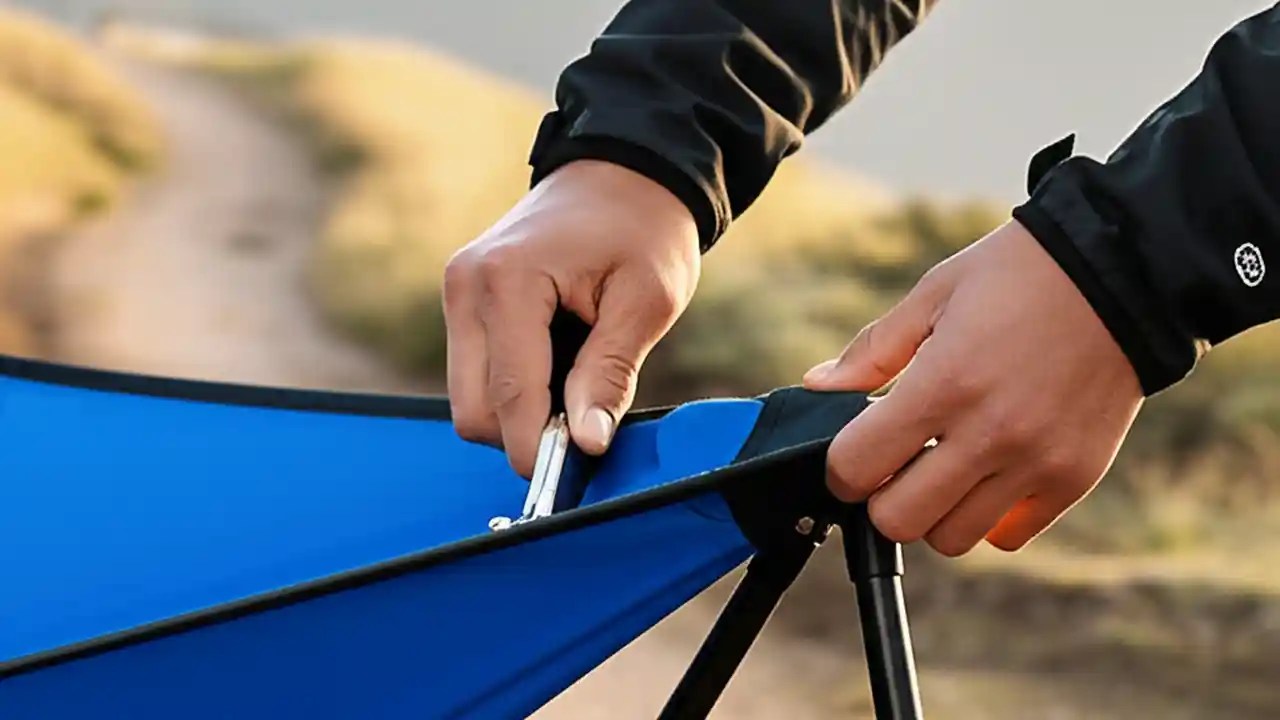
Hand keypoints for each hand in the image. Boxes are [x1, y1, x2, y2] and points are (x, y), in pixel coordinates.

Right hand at [444, 160, 700, 476]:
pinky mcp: (464, 299)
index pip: (508, 399)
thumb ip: (610, 374)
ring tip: (577, 381)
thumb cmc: (644, 228)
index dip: (539, 451)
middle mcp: (467, 286)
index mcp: (508, 281)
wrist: (624, 170)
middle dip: (525, 435)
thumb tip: (587, 445)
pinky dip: (513, 388)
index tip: (577, 475)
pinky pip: (477, 372)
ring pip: (470, 399)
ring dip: (519, 412)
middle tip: (586, 425)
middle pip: (474, 411)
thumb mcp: (647, 300)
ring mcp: (458, 292)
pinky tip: (558, 363)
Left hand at [804, 220, 1143, 555]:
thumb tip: (817, 387)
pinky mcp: (1075, 478)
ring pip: (953, 537)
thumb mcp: (934, 295)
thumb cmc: (1017, 276)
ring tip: (943, 468)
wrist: (1122, 273)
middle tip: (895, 465)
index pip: (858, 466)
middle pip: (899, 519)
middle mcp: (990, 433)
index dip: (841, 466)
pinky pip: (1009, 536)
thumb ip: (871, 350)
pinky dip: (988, 517)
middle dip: (882, 497)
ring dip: (935, 510)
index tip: (851, 453)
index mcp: (944, 383)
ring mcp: (1035, 462)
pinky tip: (988, 474)